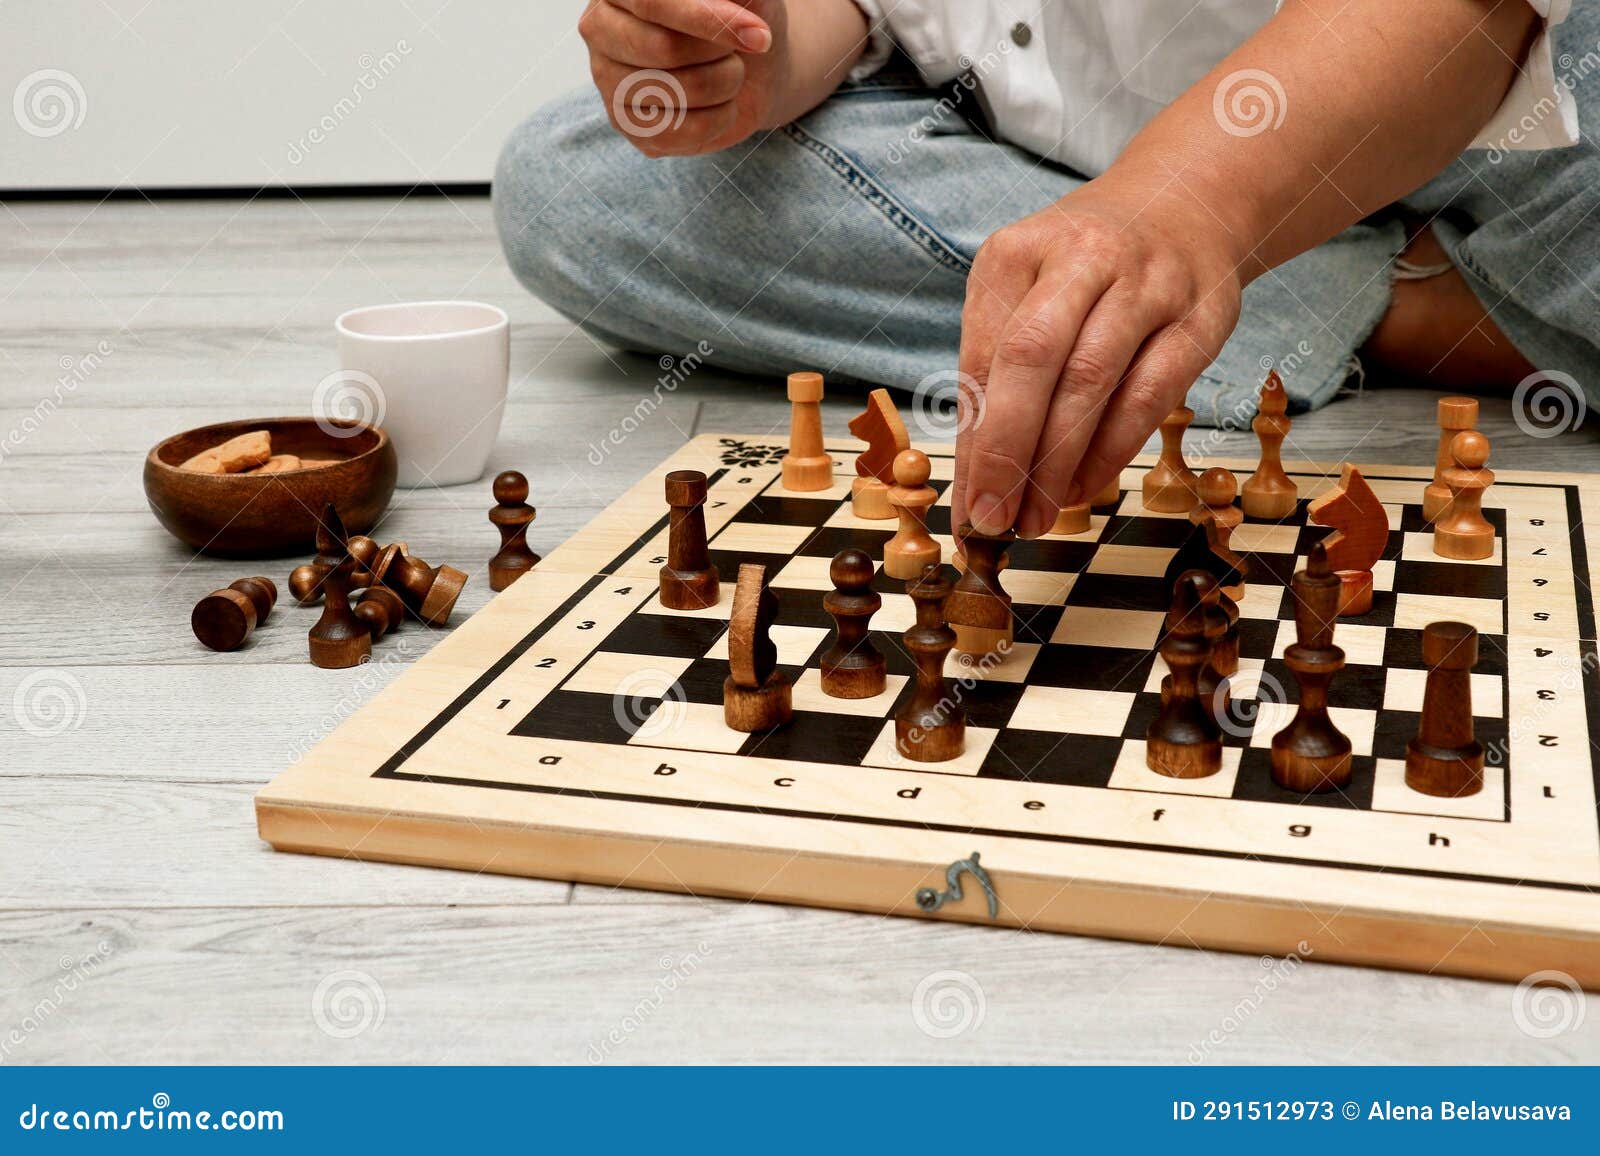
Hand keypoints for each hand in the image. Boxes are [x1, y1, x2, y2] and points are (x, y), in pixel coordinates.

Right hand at [579, 0, 787, 156]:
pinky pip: (678, 133)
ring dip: (725, 84)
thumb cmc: (742, 16)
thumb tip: (732, 4)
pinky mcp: (626, 126)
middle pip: (664, 49)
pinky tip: (722, 104)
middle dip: (720, 54)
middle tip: (737, 50)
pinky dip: (719, 119)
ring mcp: (608, 81)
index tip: (756, 34)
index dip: (707, 20)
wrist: (753, 67)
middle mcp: (601, 30)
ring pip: (674, 91)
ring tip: (730, 73)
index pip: (652, 3)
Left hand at [952, 176, 1243, 540]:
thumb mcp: (1025, 294)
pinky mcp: (1199, 317)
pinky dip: (1111, 451)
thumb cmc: (1083, 272)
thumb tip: (976, 473)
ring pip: (1091, 382)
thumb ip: (997, 373)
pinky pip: (1150, 396)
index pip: (982, 358)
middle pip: (1030, 361)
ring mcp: (1146, 283)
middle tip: (993, 518)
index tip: (965, 503)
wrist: (1184, 205)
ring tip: (1037, 516)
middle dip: (1006, 451)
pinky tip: (1084, 487)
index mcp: (1014, 253)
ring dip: (1058, 465)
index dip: (971, 440)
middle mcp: (1080, 258)